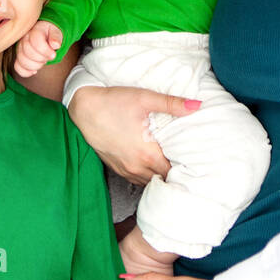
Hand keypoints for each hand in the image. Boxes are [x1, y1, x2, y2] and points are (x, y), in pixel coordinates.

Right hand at [12, 20, 61, 78]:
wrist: (45, 36)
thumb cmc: (50, 34)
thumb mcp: (56, 32)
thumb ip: (56, 37)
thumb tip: (56, 45)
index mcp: (34, 30)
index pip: (35, 41)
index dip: (45, 51)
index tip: (53, 55)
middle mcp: (24, 38)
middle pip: (28, 52)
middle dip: (41, 58)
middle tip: (48, 57)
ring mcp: (19, 48)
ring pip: (22, 60)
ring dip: (35, 65)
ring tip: (43, 62)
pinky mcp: (18, 57)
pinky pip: (18, 67)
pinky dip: (27, 72)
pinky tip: (35, 70)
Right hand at [68, 85, 200, 183]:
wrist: (83, 109)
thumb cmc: (113, 102)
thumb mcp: (144, 99)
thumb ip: (172, 104)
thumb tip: (197, 106)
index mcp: (148, 153)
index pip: (174, 172)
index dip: (186, 168)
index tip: (195, 161)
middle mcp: (137, 167)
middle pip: (163, 179)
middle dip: (176, 173)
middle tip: (187, 162)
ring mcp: (125, 169)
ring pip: (150, 181)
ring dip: (160, 175)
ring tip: (171, 164)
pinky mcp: (116, 168)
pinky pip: (136, 179)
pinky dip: (147, 175)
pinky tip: (151, 163)